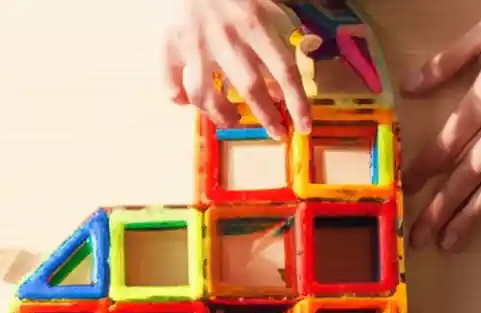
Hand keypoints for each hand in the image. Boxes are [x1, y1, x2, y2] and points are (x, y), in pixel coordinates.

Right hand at [163, 0, 311, 139]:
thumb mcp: (266, 1)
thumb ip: (287, 24)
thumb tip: (312, 45)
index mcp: (255, 25)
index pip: (284, 71)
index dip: (297, 103)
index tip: (304, 127)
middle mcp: (226, 39)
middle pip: (250, 88)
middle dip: (266, 116)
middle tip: (275, 132)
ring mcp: (194, 46)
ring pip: (207, 95)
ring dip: (221, 115)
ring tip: (231, 119)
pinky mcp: (168, 47)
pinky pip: (171, 85)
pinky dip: (180, 99)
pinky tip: (188, 102)